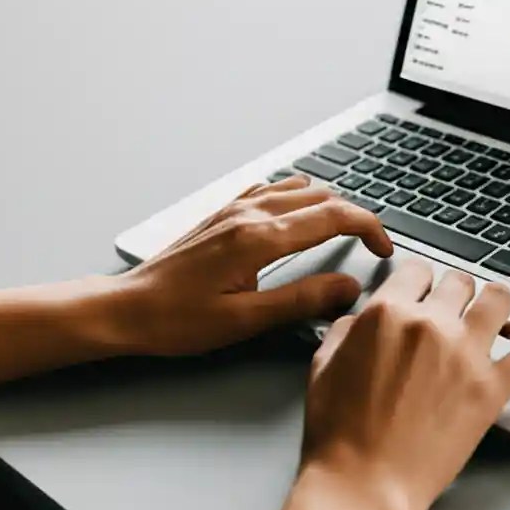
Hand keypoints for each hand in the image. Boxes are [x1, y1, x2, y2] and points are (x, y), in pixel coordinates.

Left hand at [110, 176, 392, 355]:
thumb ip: (302, 301)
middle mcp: (248, 216)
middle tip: (371, 245)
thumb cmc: (177, 320)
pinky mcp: (221, 216)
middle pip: (321, 197)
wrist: (126, 309)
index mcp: (259, 239)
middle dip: (355, 216)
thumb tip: (347, 288)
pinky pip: (270, 191)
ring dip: (328, 204)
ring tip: (343, 230)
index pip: (333, 216)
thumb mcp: (246, 321)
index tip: (383, 249)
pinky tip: (297, 214)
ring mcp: (233, 212)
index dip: (369, 229)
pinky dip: (297, 198)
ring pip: (297, 189)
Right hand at [301, 260, 509, 509]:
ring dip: (494, 305)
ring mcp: (468, 355)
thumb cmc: (340, 435)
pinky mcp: (493, 389)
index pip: (416, 271)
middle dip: (454, 293)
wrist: (365, 484)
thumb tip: (363, 318)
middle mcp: (432, 324)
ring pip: (499, 300)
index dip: (419, 281)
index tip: (423, 291)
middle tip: (453, 310)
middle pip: (459, 282)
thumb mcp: (323, 366)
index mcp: (388, 313)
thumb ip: (347, 330)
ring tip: (492, 318)